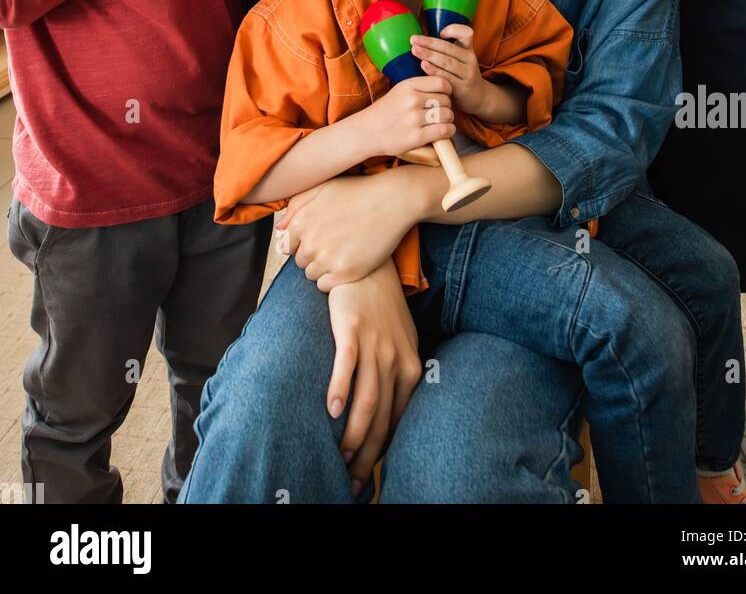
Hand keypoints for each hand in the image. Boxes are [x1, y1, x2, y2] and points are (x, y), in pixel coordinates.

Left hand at [274, 173, 419, 288]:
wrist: (392, 200)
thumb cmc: (357, 191)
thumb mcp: (322, 188)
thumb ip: (296, 206)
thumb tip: (280, 228)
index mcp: (301, 222)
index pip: (289, 246)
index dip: (304, 241)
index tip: (321, 236)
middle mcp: (310, 243)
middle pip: (300, 261)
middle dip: (313, 254)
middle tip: (335, 243)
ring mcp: (328, 260)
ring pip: (311, 274)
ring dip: (322, 267)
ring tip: (342, 252)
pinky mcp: (346, 273)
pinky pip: (325, 286)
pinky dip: (332, 279)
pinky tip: (346, 263)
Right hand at [327, 259, 421, 490]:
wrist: (369, 268)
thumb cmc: (380, 311)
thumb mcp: (400, 344)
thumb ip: (396, 377)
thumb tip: (384, 417)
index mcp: (410, 367)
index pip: (397, 420)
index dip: (382, 452)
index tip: (364, 474)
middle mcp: (396, 359)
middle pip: (382, 417)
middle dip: (366, 454)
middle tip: (349, 478)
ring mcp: (375, 345)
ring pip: (366, 398)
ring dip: (353, 433)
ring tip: (339, 455)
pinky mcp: (353, 330)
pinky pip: (347, 365)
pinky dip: (340, 390)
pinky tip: (332, 412)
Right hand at [362, 76, 454, 159]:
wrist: (366, 132)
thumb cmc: (385, 112)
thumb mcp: (399, 91)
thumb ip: (419, 87)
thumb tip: (445, 87)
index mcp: (408, 86)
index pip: (441, 82)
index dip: (447, 90)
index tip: (444, 97)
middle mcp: (412, 100)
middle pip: (446, 100)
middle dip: (446, 107)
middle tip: (440, 113)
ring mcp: (414, 118)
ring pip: (447, 115)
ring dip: (448, 120)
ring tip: (441, 123)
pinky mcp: (416, 136)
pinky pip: (444, 130)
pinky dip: (448, 131)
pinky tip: (443, 132)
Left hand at [410, 24, 488, 115]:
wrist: (478, 97)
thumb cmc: (461, 74)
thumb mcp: (460, 59)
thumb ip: (446, 50)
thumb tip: (420, 40)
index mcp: (468, 49)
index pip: (467, 33)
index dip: (454, 30)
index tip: (440, 32)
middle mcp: (470, 59)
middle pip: (449, 48)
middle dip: (429, 42)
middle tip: (413, 39)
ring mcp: (467, 74)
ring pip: (447, 62)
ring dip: (430, 55)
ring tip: (415, 50)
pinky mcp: (463, 88)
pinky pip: (446, 77)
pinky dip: (434, 70)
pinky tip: (423, 65)